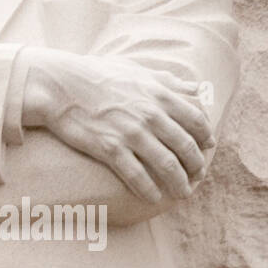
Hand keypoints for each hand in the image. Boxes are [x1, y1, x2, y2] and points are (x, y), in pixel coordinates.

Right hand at [18, 47, 214, 202]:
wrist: (59, 85)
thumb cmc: (96, 74)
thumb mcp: (136, 69)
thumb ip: (168, 80)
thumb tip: (196, 89)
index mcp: (159, 94)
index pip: (196, 121)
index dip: (205, 137)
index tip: (208, 147)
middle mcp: (150, 115)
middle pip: (186, 147)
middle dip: (196, 165)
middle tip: (198, 175)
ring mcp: (131, 133)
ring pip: (167, 165)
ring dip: (179, 183)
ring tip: (182, 193)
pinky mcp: (110, 149)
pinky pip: (137, 175)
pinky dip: (149, 190)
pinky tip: (154, 198)